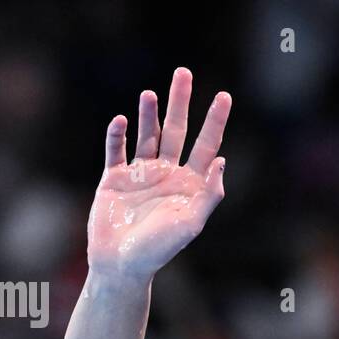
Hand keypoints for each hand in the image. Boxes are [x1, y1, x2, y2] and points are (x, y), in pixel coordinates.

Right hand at [87, 67, 231, 279]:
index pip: (206, 146)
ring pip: (147, 135)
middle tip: (184, 73)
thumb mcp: (190, 223)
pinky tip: (121, 121)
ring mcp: (141, 175)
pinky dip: (117, 136)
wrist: (121, 265)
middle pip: (177, 131)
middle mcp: (167, 174)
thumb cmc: (159, 249)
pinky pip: (116, 151)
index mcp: (189, 184)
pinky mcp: (114, 179)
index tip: (224, 96)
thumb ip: (208, 194)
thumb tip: (221, 161)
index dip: (215, 121)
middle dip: (180, 103)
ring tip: (149, 94)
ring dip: (148, 114)